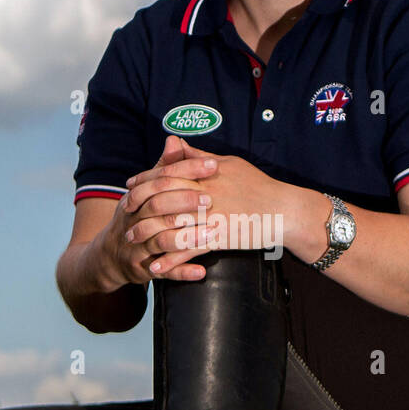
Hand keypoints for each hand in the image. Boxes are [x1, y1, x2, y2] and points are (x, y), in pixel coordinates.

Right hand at [103, 133, 220, 283]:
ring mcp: (138, 246)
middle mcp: (134, 220)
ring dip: (187, 238)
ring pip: (162, 240)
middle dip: (184, 202)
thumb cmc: (135, 218)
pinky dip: (182, 271)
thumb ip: (162, 170)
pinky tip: (201, 271)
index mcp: (136, 198)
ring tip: (212, 234)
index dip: (187, 170)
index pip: (161, 179)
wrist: (109, 256)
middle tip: (211, 200)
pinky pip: (163, 271)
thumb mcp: (144, 193)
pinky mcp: (143, 268)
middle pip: (157, 208)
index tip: (212, 165)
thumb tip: (174, 140)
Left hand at [123, 135, 289, 275]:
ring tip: (133, 242)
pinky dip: (169, 260)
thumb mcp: (229, 163)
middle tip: (125, 215)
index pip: (166, 174)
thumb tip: (176, 142)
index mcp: (204, 175)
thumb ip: (199, 156)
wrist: (283, 210)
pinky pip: (188, 251)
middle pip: (161, 200)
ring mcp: (209, 218)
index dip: (145, 180)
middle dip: (139, 207)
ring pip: (170, 226)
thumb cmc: (258, 184)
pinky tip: (155, 267)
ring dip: (148, 236)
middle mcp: (203, 195)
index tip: (130, 185)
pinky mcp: (218, 238)